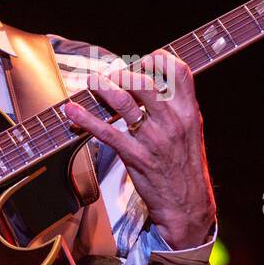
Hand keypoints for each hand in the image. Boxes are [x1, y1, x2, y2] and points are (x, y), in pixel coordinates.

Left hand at [62, 51, 215, 249]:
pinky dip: (86, 119)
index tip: (141, 61)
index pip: (178, 70)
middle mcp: (173, 121)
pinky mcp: (136, 157)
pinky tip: (72, 111)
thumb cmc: (185, 166)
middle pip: (144, 81)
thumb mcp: (191, 131)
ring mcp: (154, 139)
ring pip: (124, 101)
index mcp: (189, 111)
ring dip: (102, 86)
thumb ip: (175, 107)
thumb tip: (150, 84)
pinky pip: (107, 132)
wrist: (188, 205)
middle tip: (109, 74)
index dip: (157, 59)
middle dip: (122, 72)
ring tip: (90, 81)